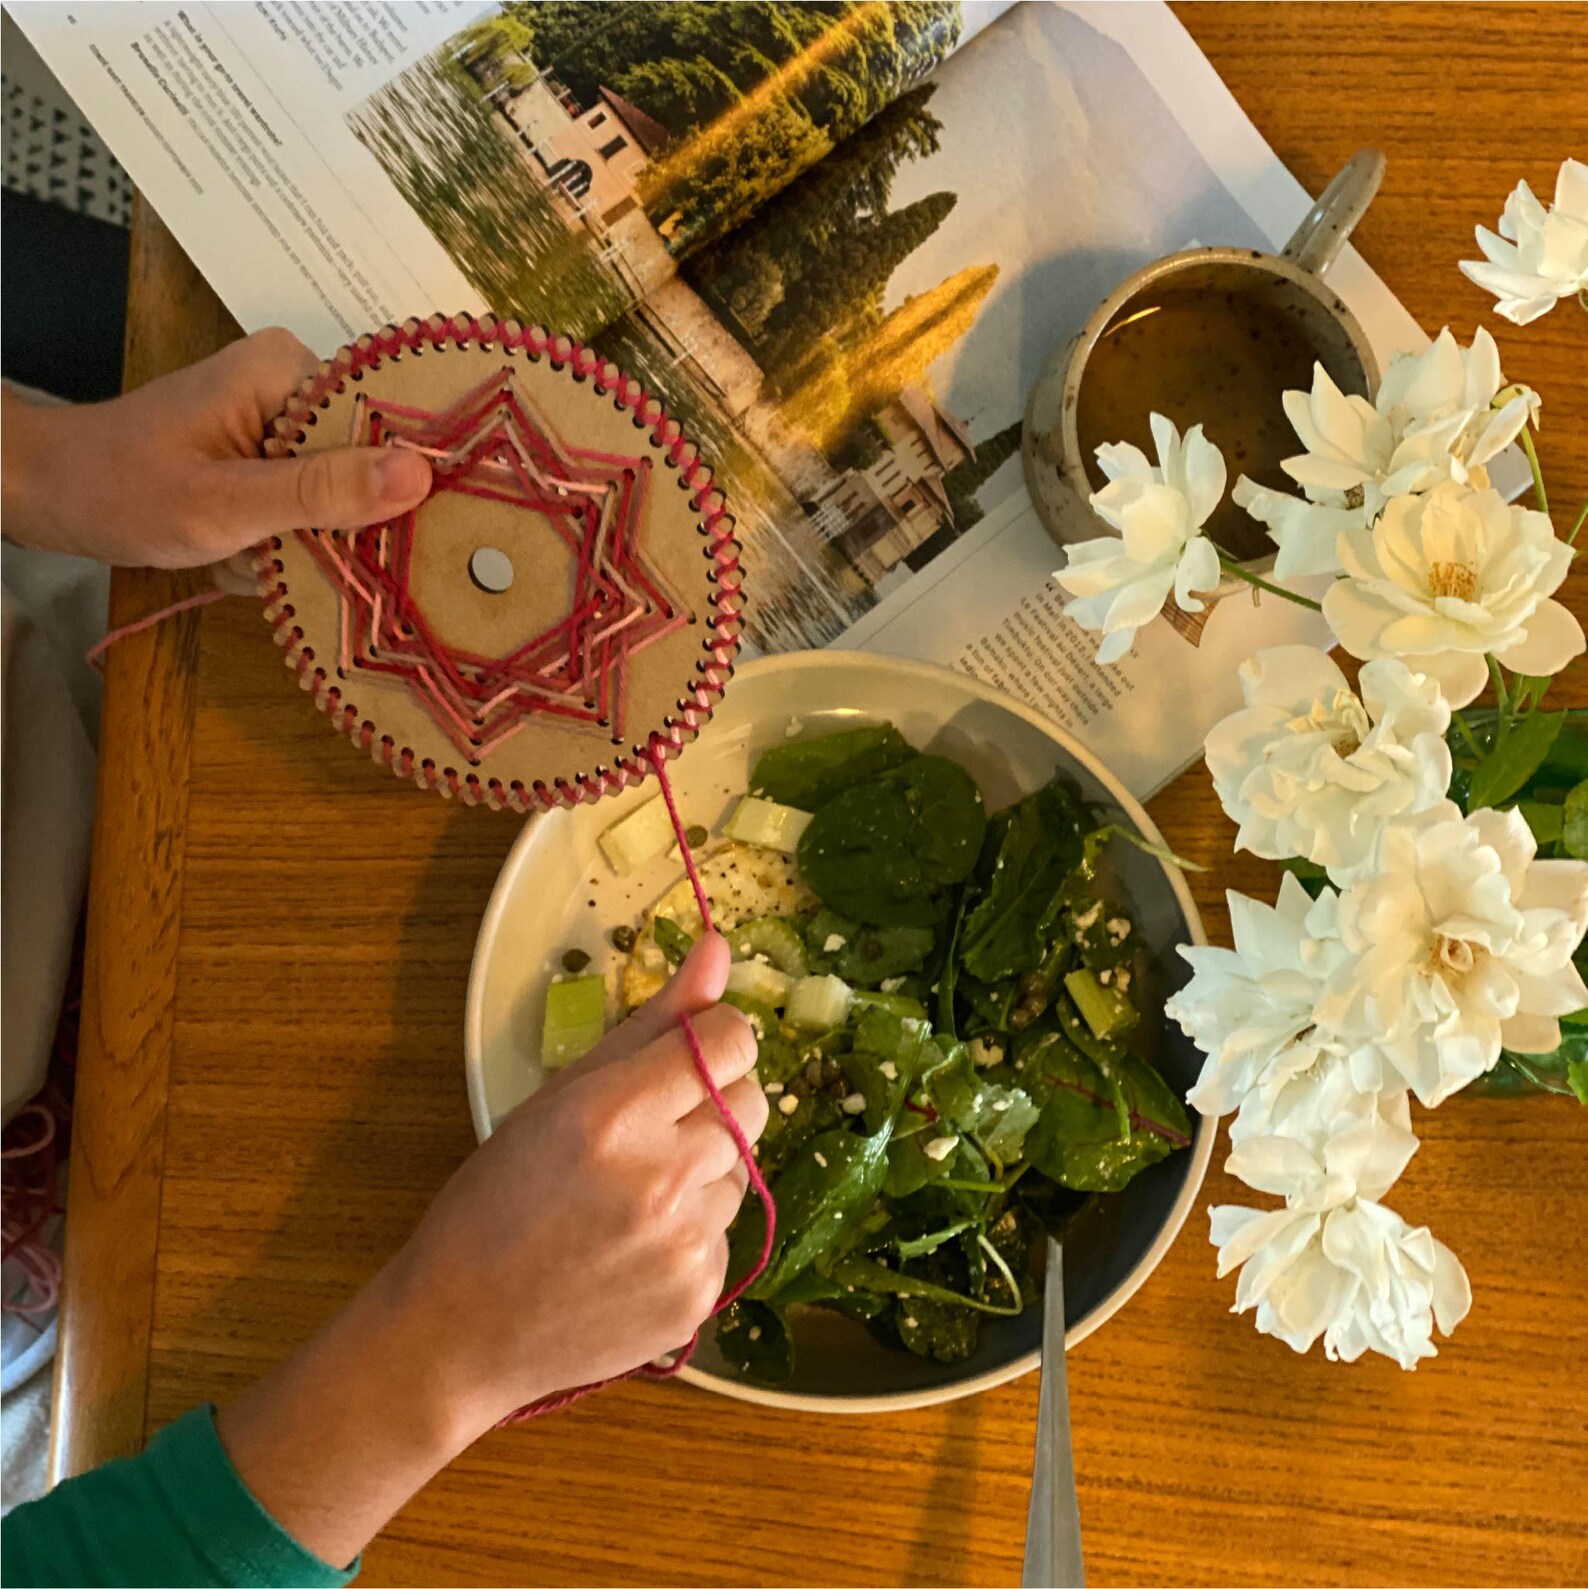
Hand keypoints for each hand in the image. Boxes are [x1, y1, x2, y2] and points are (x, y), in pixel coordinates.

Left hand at [0, 328, 430, 569]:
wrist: (48, 495)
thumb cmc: (121, 490)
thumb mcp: (226, 503)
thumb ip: (322, 491)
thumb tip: (421, 473)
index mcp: (292, 372)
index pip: (388, 426)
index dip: (396, 488)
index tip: (371, 540)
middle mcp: (298, 391)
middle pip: (368, 473)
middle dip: (328, 530)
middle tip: (274, 551)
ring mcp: (284, 429)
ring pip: (340, 506)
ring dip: (298, 549)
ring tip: (245, 554)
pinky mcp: (271, 462)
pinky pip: (310, 514)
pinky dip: (278, 548)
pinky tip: (239, 554)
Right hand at [386, 931, 765, 1419]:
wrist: (459, 1331)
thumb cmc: (496, 1199)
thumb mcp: (561, 1095)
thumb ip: (653, 1020)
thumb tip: (720, 947)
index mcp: (616, 1112)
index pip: (731, 1040)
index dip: (715, 1038)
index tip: (686, 1054)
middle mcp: (662, 1175)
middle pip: (752, 1099)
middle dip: (713, 1100)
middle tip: (650, 1129)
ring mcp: (686, 1241)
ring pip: (743, 1166)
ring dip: (704, 1167)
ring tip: (630, 1195)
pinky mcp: (700, 1293)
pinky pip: (728, 1230)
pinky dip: (693, 1229)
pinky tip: (633, 1245)